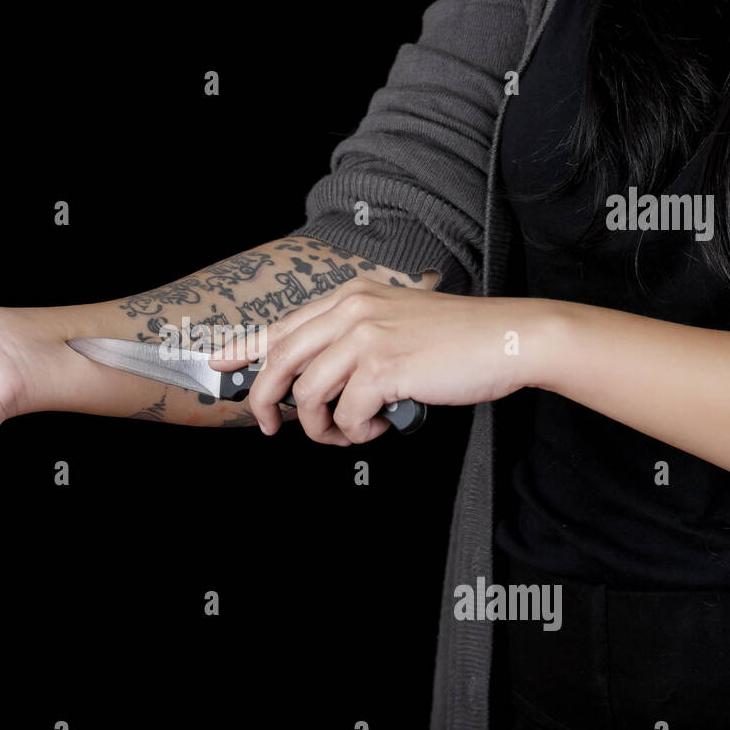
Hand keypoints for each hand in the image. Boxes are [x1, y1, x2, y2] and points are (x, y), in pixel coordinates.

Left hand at [210, 278, 559, 444]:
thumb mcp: (397, 320)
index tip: (220, 364)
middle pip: (280, 360)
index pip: (283, 324)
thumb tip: (316, 381)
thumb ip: (355, 339)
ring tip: (349, 431)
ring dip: (323, 427)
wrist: (509, 337)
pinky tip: (380, 425)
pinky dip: (357, 432)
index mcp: (351, 296)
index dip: (245, 348)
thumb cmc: (459, 336)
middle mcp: (352, 310)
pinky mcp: (384, 368)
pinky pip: (347, 415)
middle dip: (266, 401)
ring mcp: (366, 337)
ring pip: (310, 395)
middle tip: (271, 426)